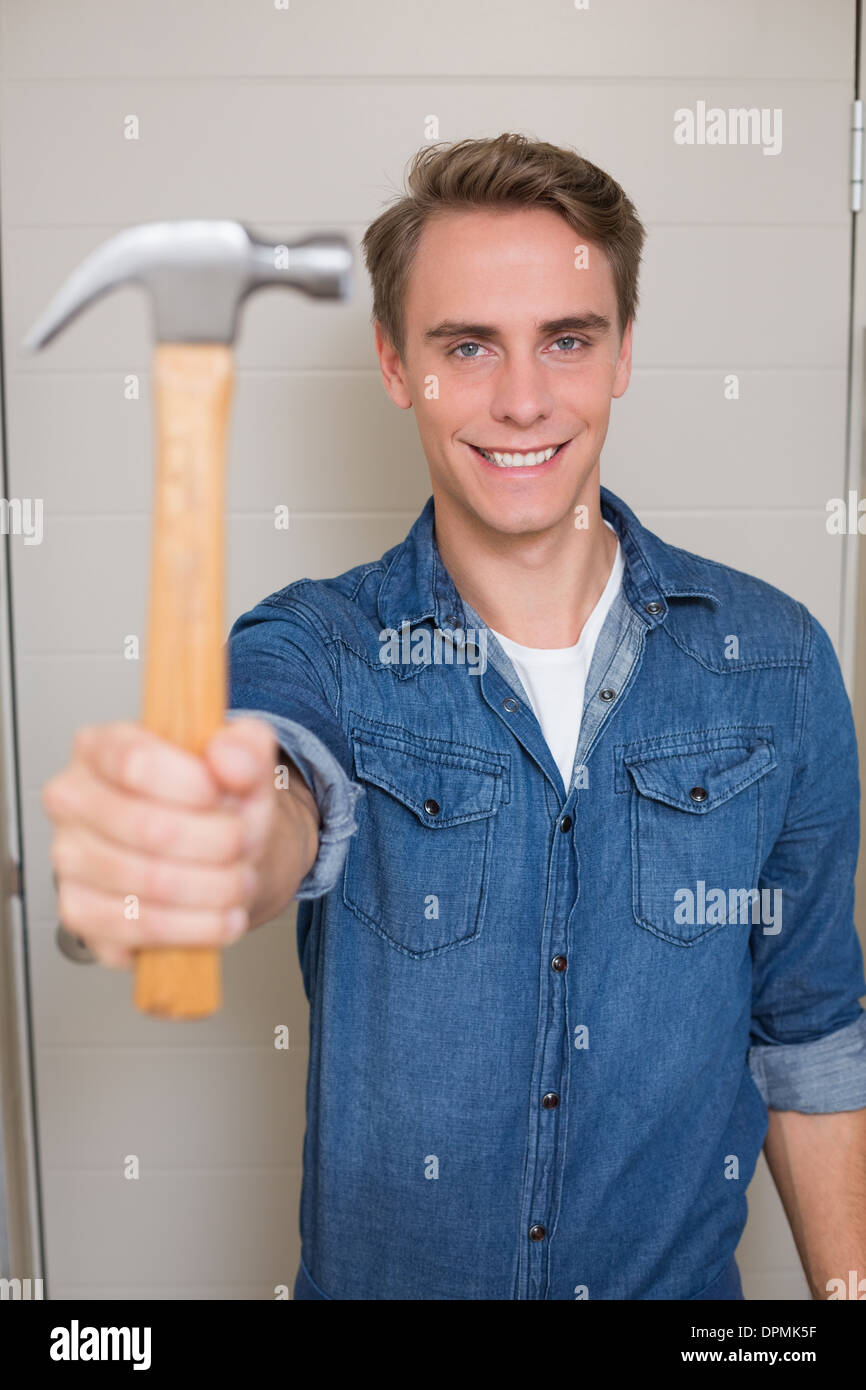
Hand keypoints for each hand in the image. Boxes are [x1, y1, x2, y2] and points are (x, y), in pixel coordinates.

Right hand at [43, 717, 280, 968]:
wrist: (216, 856)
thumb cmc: (216, 803)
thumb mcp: (244, 761)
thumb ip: (246, 747)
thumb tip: (228, 756)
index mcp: (100, 747)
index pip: (134, 762)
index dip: (189, 784)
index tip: (221, 794)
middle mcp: (72, 801)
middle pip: (148, 828)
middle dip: (218, 843)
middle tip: (243, 844)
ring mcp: (68, 861)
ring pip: (150, 882)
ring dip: (216, 888)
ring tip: (240, 880)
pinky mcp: (80, 914)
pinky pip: (139, 928)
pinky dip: (195, 928)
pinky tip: (221, 915)